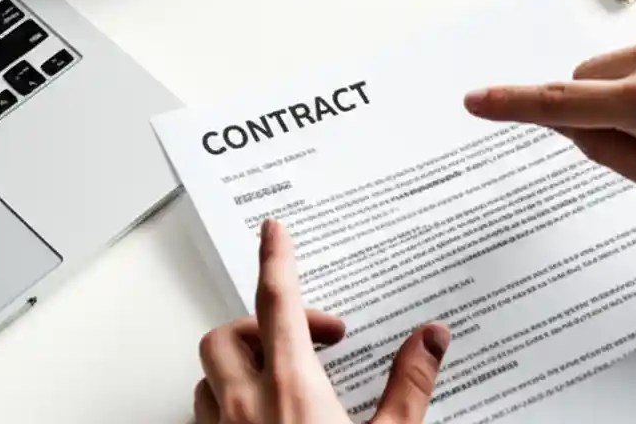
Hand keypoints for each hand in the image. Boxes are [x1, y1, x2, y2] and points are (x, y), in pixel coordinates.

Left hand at [194, 220, 450, 423]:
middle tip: (306, 337)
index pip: (278, 302)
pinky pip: (205, 419)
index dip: (276, 258)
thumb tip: (431, 338)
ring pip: (209, 379)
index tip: (274, 231)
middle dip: (258, 323)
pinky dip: (227, 407)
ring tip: (281, 382)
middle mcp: (244, 408)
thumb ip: (409, 386)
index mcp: (292, 390)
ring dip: (238, 368)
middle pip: (227, 334)